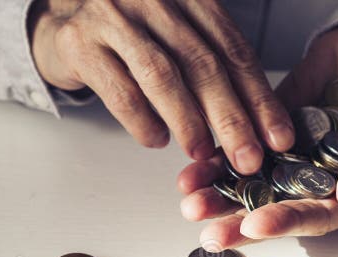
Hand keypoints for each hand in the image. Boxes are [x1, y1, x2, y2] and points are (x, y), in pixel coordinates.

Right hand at [28, 0, 293, 173]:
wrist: (60, 18)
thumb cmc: (128, 35)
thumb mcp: (175, 33)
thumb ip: (210, 63)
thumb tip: (256, 124)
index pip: (232, 49)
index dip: (259, 97)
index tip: (278, 137)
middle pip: (202, 63)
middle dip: (231, 117)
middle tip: (249, 159)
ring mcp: (112, 16)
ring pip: (162, 75)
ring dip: (189, 122)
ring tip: (204, 154)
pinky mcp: (79, 43)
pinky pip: (119, 89)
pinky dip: (142, 121)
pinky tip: (157, 141)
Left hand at [177, 23, 337, 249]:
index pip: (316, 216)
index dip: (286, 222)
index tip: (255, 224)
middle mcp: (314, 181)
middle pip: (274, 209)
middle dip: (238, 221)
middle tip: (209, 230)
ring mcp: (289, 157)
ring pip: (249, 183)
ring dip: (218, 195)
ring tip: (191, 200)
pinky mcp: (269, 131)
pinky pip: (239, 148)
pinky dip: (215, 159)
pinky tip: (193, 168)